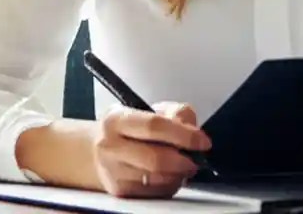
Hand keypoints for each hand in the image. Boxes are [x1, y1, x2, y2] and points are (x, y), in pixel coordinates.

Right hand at [91, 102, 210, 197]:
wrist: (100, 152)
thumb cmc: (131, 130)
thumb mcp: (150, 110)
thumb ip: (176, 113)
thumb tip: (192, 130)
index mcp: (117, 119)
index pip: (154, 126)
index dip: (184, 135)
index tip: (202, 141)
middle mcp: (110, 146)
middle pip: (156, 158)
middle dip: (183, 161)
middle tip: (196, 159)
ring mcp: (112, 170)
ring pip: (156, 178)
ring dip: (178, 174)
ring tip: (184, 166)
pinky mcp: (119, 190)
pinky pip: (154, 192)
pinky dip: (169, 185)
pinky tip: (171, 176)